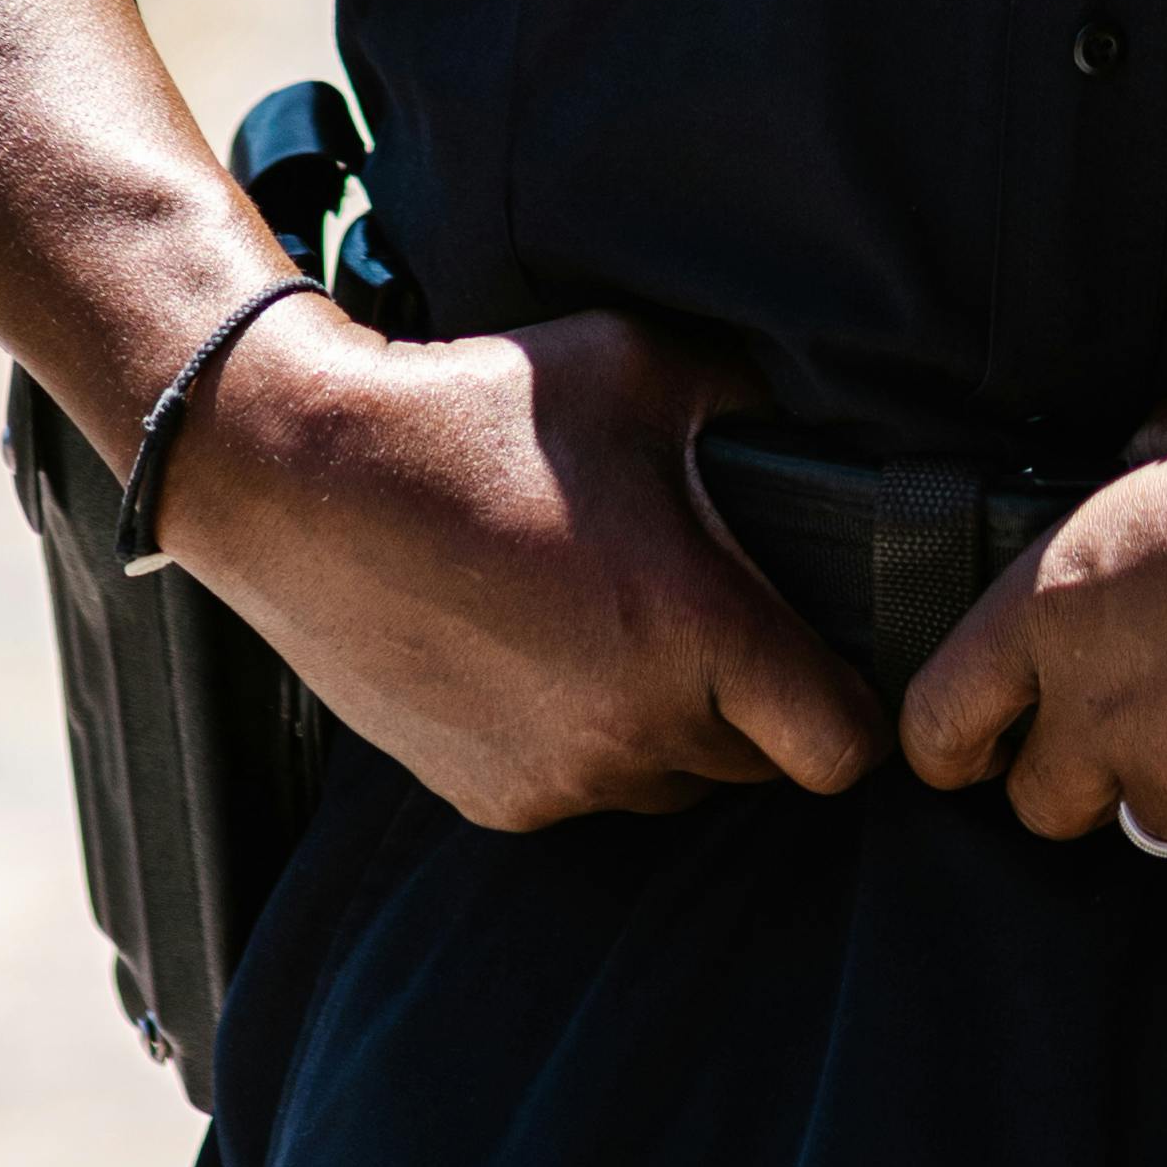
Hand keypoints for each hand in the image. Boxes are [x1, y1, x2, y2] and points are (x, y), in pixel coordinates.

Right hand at [157, 299, 888, 834]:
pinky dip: (591, 739)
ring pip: (674, 783)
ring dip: (674, 726)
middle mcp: (636, 731)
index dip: (862, 709)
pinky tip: (549, 652)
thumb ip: (749, 394)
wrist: (305, 479)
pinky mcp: (495, 800)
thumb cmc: (479, 412)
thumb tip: (827, 404)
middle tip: (722, 615)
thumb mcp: (638, 366)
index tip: (838, 657)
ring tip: (624, 624)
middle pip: (762, 766)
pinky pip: (588, 787)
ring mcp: (561, 780)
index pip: (844, 747)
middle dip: (762, 705)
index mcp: (692, 633)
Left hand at [898, 356, 1166, 844]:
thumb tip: (1126, 490)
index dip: (950, 745)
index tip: (968, 750)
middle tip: (1131, 716)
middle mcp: (1112, 706)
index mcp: (1063, 605)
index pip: (943, 723)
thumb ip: (1129, 496)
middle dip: (1073, 773)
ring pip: (1156, 816)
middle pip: (1041, 806)